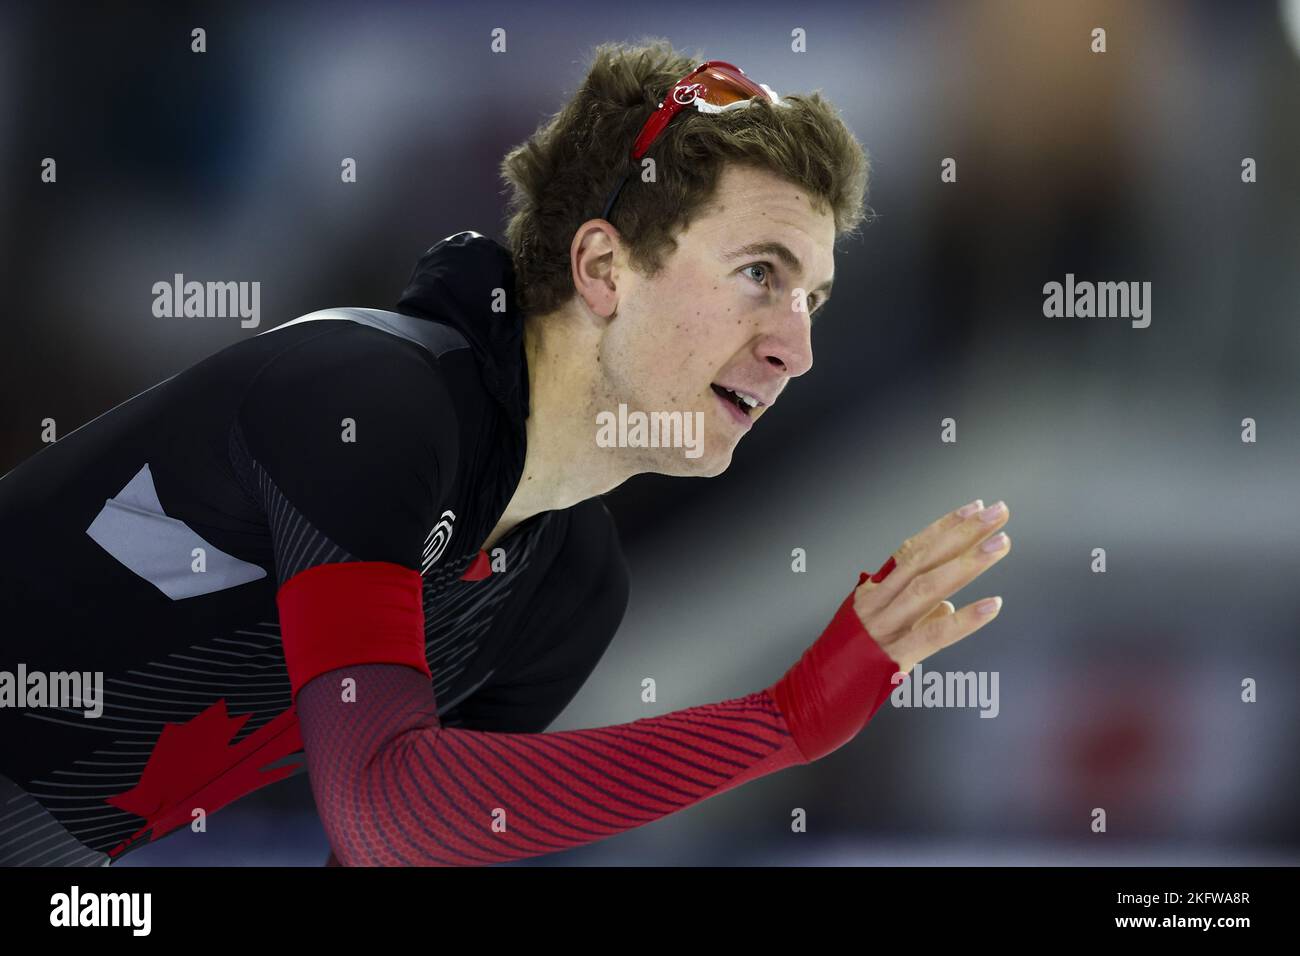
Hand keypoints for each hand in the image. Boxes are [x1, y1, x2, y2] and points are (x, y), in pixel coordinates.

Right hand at [857, 498, 1010, 674]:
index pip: (912, 550)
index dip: (943, 526)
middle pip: (924, 558)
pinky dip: (965, 619)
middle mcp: (877, 602)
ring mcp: (883, 628)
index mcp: (873, 591)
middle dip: (963, 533)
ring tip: (999, 545)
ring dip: (967, 564)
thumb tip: (948, 607)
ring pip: (928, 587)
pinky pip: (934, 634)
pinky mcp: (893, 657)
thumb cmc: (846, 664)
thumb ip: (915, 615)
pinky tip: (992, 605)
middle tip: (997, 512)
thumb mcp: (877, 628)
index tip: (974, 507)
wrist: (810, 697)